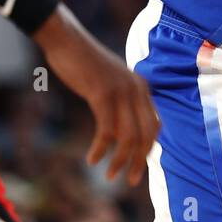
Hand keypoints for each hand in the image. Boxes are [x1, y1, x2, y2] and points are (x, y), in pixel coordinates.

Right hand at [33, 5, 158, 185]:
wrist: (67, 40)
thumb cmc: (84, 63)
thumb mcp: (110, 83)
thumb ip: (120, 103)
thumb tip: (121, 131)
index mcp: (142, 87)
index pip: (154, 125)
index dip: (148, 149)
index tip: (138, 166)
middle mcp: (137, 89)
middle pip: (146, 134)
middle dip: (139, 161)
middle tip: (129, 181)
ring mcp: (121, 91)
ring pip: (128, 136)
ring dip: (120, 160)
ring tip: (110, 175)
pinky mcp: (103, 94)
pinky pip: (107, 130)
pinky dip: (101, 148)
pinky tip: (92, 159)